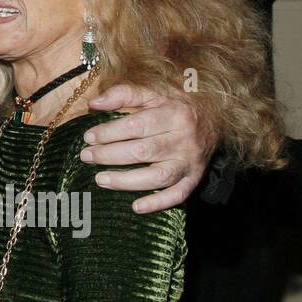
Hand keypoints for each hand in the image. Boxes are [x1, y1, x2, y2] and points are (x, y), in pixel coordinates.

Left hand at [83, 83, 212, 213]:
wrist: (214, 120)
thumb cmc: (174, 106)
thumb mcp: (153, 94)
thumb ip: (123, 94)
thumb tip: (93, 104)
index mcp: (173, 114)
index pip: (135, 125)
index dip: (109, 132)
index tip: (88, 137)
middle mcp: (183, 140)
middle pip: (143, 151)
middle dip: (110, 155)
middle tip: (86, 156)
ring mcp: (189, 162)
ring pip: (158, 176)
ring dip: (127, 181)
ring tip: (100, 180)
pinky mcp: (194, 179)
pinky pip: (177, 195)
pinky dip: (157, 203)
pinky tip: (136, 207)